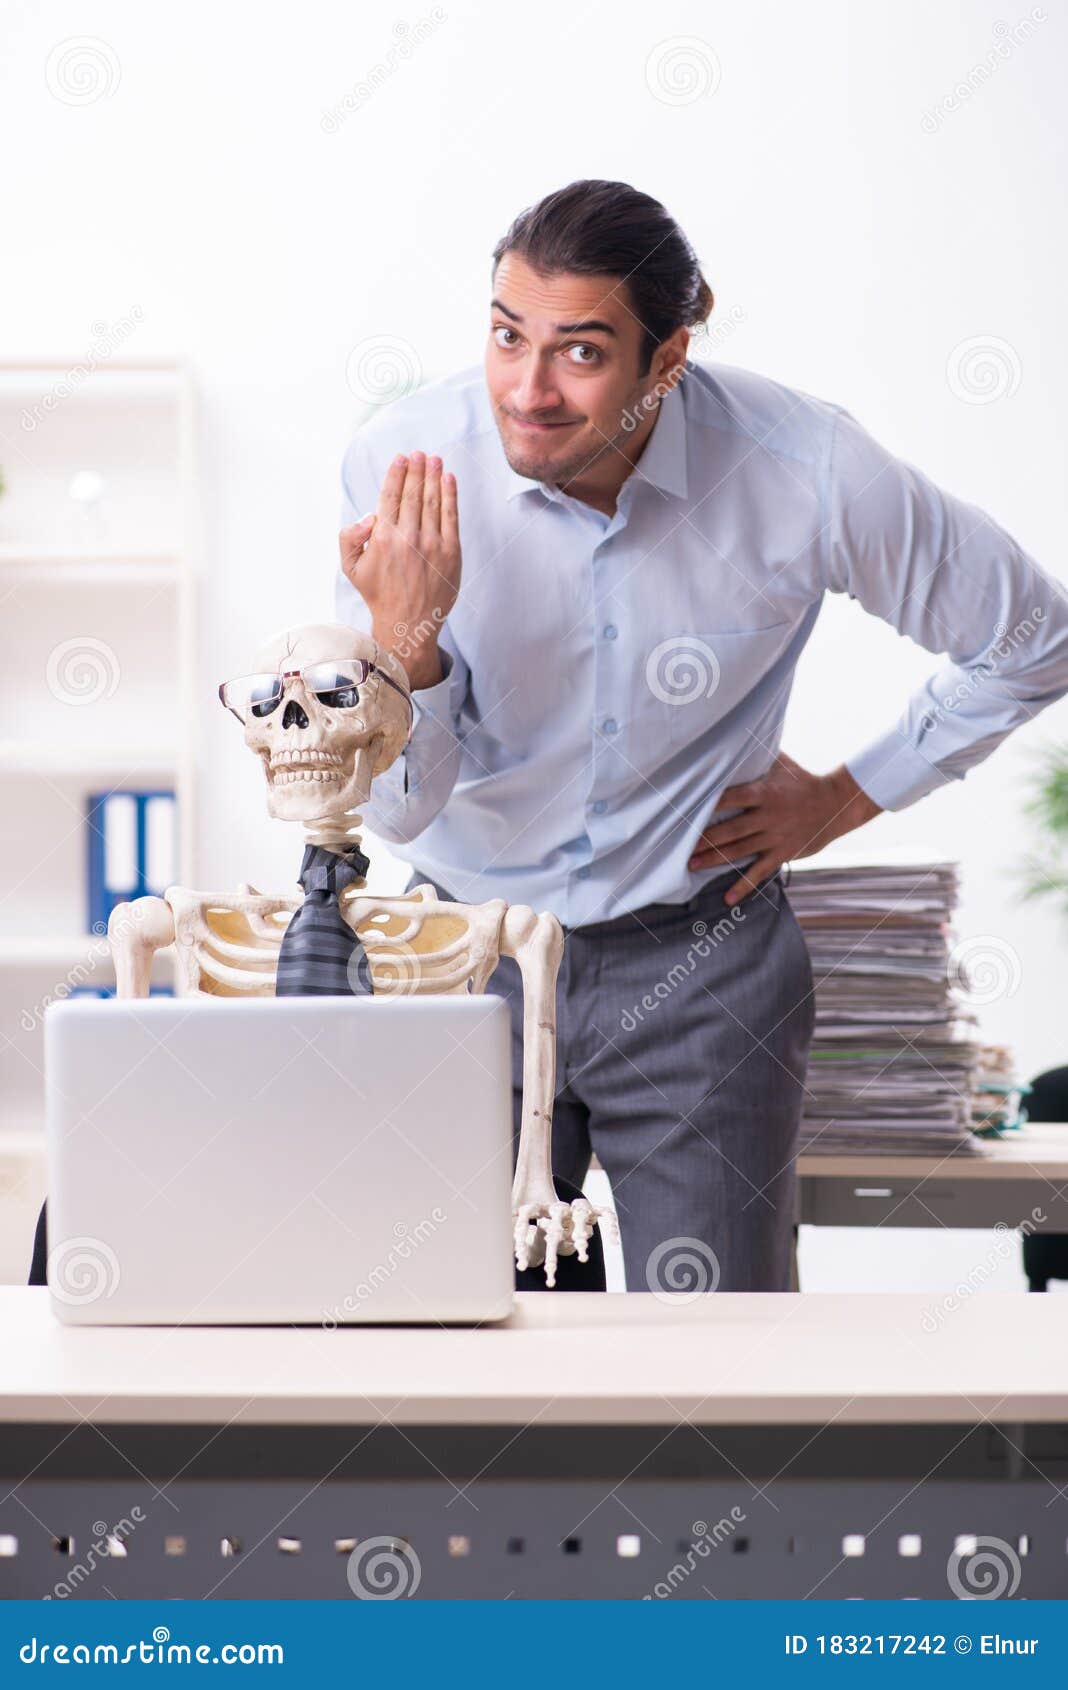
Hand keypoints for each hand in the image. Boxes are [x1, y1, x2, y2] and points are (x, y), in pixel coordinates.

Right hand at [339, 451, 459, 689]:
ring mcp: (432, 545)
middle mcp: (407, 538)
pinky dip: (450, 495)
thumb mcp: (351, 568)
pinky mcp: (451, 553)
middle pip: (413, 494)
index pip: (390, 496)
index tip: (401, 457)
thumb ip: (349, 537)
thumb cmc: (378, 593)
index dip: (397, 473)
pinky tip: (449, 479)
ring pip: (432, 501)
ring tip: (435, 459)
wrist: (409, 623)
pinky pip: (451, 517)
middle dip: (417, 469)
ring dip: (434, 476)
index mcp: (382, 538)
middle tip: (420, 453)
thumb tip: (368, 515)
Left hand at [688, 752, 882, 905]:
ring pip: (739, 851)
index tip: (685, 809)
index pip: (731, 797)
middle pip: (730, 829)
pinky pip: (759, 873)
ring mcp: (775, 838)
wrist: (836, 805)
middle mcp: (768, 817)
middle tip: (679, 847)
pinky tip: (727, 899)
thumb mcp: (782, 763)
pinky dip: (743, 887)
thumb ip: (758, 754)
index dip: (708, 804)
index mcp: (765, 792)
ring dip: (714, 859)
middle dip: (704, 839)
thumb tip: (734, 734)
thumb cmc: (803, 780)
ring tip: (691, 865)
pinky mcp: (782, 854)